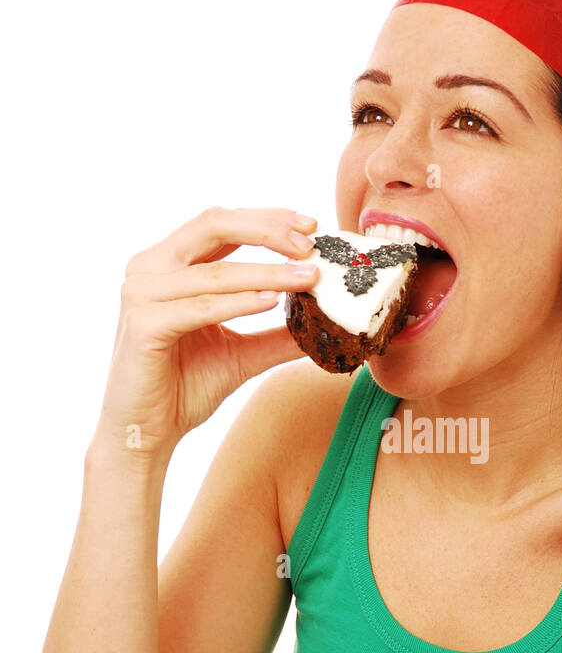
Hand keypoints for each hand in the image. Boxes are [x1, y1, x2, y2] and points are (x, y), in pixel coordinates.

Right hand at [92, 206, 319, 459]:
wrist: (146, 434)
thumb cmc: (183, 388)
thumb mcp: (242, 354)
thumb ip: (278, 334)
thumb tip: (329, 324)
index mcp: (168, 264)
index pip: (222, 224)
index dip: (268, 219)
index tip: (311, 226)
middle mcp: (149, 268)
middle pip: (214, 225)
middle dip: (268, 230)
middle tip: (310, 243)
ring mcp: (141, 294)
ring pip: (214, 272)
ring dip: (267, 272)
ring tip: (308, 278)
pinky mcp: (142, 324)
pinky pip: (200, 307)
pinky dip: (239, 302)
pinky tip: (273, 302)